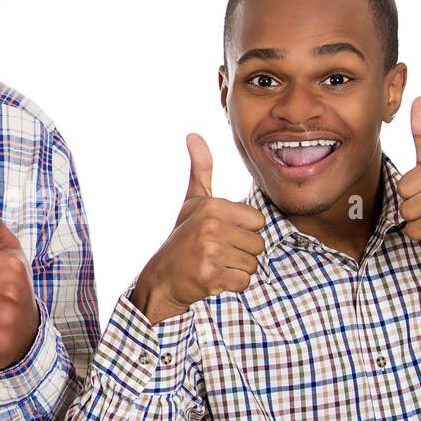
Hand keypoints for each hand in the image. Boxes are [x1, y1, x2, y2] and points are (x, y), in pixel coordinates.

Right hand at [130, 133, 265, 324]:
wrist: (162, 277)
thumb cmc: (183, 238)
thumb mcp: (192, 202)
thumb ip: (200, 170)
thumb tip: (193, 135)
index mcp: (212, 206)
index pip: (258, 221)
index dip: (244, 231)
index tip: (222, 234)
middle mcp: (211, 226)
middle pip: (258, 244)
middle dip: (242, 253)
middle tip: (217, 253)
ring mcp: (210, 251)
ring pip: (252, 265)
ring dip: (237, 270)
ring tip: (215, 265)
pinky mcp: (210, 276)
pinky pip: (243, 282)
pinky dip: (232, 285)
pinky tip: (214, 279)